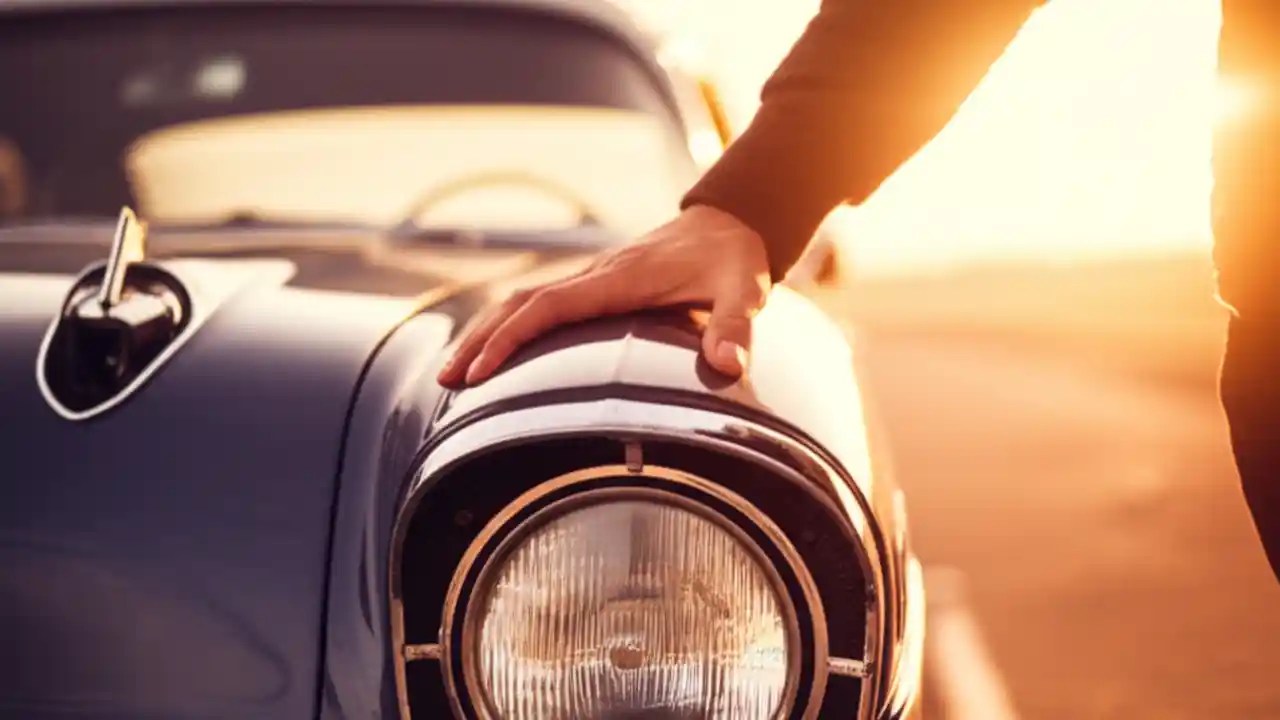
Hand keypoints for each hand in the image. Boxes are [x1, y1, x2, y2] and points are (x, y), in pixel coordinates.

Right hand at [437, 204, 771, 386]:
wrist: (731, 220)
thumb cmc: (734, 259)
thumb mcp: (745, 290)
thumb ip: (735, 327)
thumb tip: (727, 366)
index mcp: (621, 278)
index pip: (551, 306)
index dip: (513, 336)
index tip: (482, 368)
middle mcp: (597, 275)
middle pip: (521, 303)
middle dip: (481, 340)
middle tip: (448, 380)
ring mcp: (593, 279)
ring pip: (524, 301)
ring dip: (487, 333)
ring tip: (455, 374)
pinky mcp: (596, 286)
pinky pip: (540, 304)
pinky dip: (509, 325)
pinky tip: (494, 351)